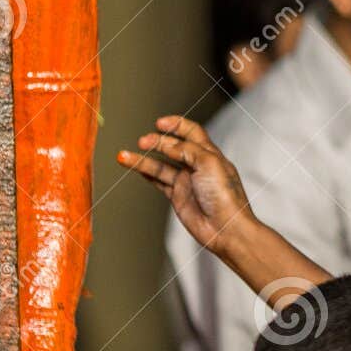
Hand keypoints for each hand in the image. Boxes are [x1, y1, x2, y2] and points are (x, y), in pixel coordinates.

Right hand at [117, 115, 253, 251]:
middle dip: (157, 142)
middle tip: (143, 141)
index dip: (176, 124)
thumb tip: (168, 145)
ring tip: (125, 156)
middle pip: (173, 146)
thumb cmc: (225, 196)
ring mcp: (186, 181)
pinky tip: (134, 167)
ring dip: (143, 159)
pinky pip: (158, 181)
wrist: (225, 227)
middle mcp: (197, 165)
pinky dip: (145, 174)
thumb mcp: (209, 163)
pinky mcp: (177, 196)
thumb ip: (187, 150)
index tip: (160, 123)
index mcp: (209, 154)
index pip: (191, 132)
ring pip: (160, 165)